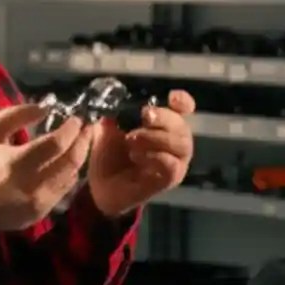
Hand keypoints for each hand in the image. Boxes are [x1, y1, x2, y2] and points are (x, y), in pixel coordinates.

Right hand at [0, 103, 94, 231]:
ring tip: (80, 142)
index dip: (71, 129)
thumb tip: (45, 108)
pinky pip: (64, 190)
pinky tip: (66, 162)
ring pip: (72, 177)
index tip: (77, 118)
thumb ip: (15, 116)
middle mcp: (32, 186)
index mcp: (16, 164)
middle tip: (87, 127)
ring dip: (79, 158)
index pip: (56, 144)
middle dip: (83, 142)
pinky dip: (69, 174)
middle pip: (70, 162)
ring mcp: (39, 203)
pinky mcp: (42, 213)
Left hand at [87, 90, 195, 218]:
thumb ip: (115, 114)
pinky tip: (137, 156)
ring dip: (156, 138)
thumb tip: (115, 102)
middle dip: (164, 118)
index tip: (172, 98)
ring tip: (132, 140)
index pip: (184, 108)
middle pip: (182, 125)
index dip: (183, 101)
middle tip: (144, 116)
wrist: (101, 187)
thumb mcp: (108, 130)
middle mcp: (175, 141)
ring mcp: (175, 161)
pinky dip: (155, 157)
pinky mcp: (169, 180)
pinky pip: (172, 165)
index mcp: (163, 124)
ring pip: (181, 145)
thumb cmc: (110, 154)